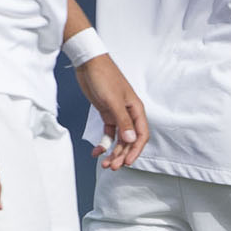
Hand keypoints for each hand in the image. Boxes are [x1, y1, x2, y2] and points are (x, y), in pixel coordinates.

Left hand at [74, 53, 149, 169]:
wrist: (88, 64)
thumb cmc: (104, 77)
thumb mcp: (113, 100)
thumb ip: (123, 121)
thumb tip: (131, 140)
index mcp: (136, 109)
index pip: (141, 135)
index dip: (136, 151)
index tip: (128, 162)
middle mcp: (129, 114)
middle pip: (129, 140)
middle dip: (122, 155)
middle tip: (112, 167)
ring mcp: (117, 114)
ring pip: (119, 139)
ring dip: (113, 152)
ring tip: (105, 164)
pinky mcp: (106, 113)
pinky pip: (108, 133)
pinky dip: (103, 143)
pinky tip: (97, 152)